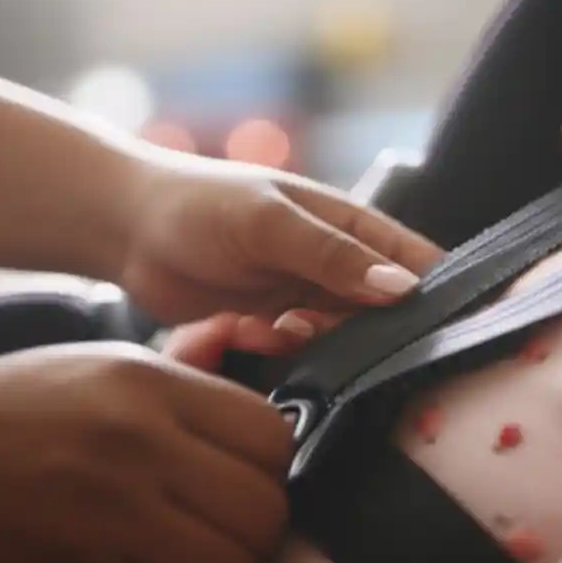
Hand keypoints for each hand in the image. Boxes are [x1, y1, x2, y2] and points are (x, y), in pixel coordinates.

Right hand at [0, 342, 292, 562]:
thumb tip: (262, 426)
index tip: (246, 469)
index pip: (271, 435)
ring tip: (193, 552)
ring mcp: (112, 520)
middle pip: (265, 507)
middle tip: (225, 519)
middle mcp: (138, 447)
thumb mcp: (92, 365)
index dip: (272, 460)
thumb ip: (182, 390)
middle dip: (258, 521)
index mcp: (145, 385)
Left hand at [119, 153, 442, 324]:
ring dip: (314, 346)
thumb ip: (333, 256)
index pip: (418, 263)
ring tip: (270, 327)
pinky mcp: (272, 327)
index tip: (436, 338)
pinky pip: (299, 355)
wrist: (125, 229)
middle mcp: (337, 263)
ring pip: (341, 341)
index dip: (434, 298)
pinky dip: (280, 353)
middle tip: (315, 333)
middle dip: (364, 336)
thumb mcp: (268, 224)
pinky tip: (247, 333)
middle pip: (385, 314)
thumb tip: (404, 288)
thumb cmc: (197, 207)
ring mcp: (305, 297)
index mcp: (350, 224)